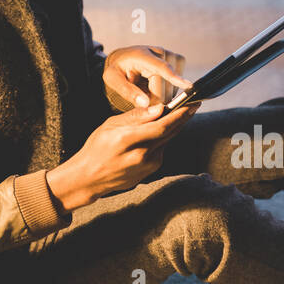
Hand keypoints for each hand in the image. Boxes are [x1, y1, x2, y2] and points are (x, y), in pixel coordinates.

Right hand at [46, 100, 199, 210]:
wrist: (90, 178)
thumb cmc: (97, 148)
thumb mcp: (110, 125)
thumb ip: (135, 117)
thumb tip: (158, 108)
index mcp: (127, 140)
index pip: (161, 126)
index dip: (179, 115)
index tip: (192, 104)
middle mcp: (141, 155)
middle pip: (169, 133)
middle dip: (183, 118)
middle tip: (194, 106)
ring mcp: (147, 166)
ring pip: (167, 141)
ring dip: (173, 128)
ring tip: (178, 114)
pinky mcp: (151, 171)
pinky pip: (161, 150)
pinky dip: (163, 139)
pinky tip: (158, 132)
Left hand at [103, 45, 190, 109]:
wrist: (124, 59)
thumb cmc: (118, 69)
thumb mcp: (112, 79)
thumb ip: (127, 91)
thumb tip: (145, 104)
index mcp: (142, 55)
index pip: (161, 67)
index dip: (174, 77)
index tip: (188, 86)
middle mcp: (159, 52)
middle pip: (167, 86)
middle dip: (155, 97)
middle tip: (140, 95)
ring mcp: (170, 55)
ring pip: (173, 87)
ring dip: (161, 94)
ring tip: (146, 88)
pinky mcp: (178, 61)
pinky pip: (178, 84)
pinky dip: (168, 90)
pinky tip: (156, 86)